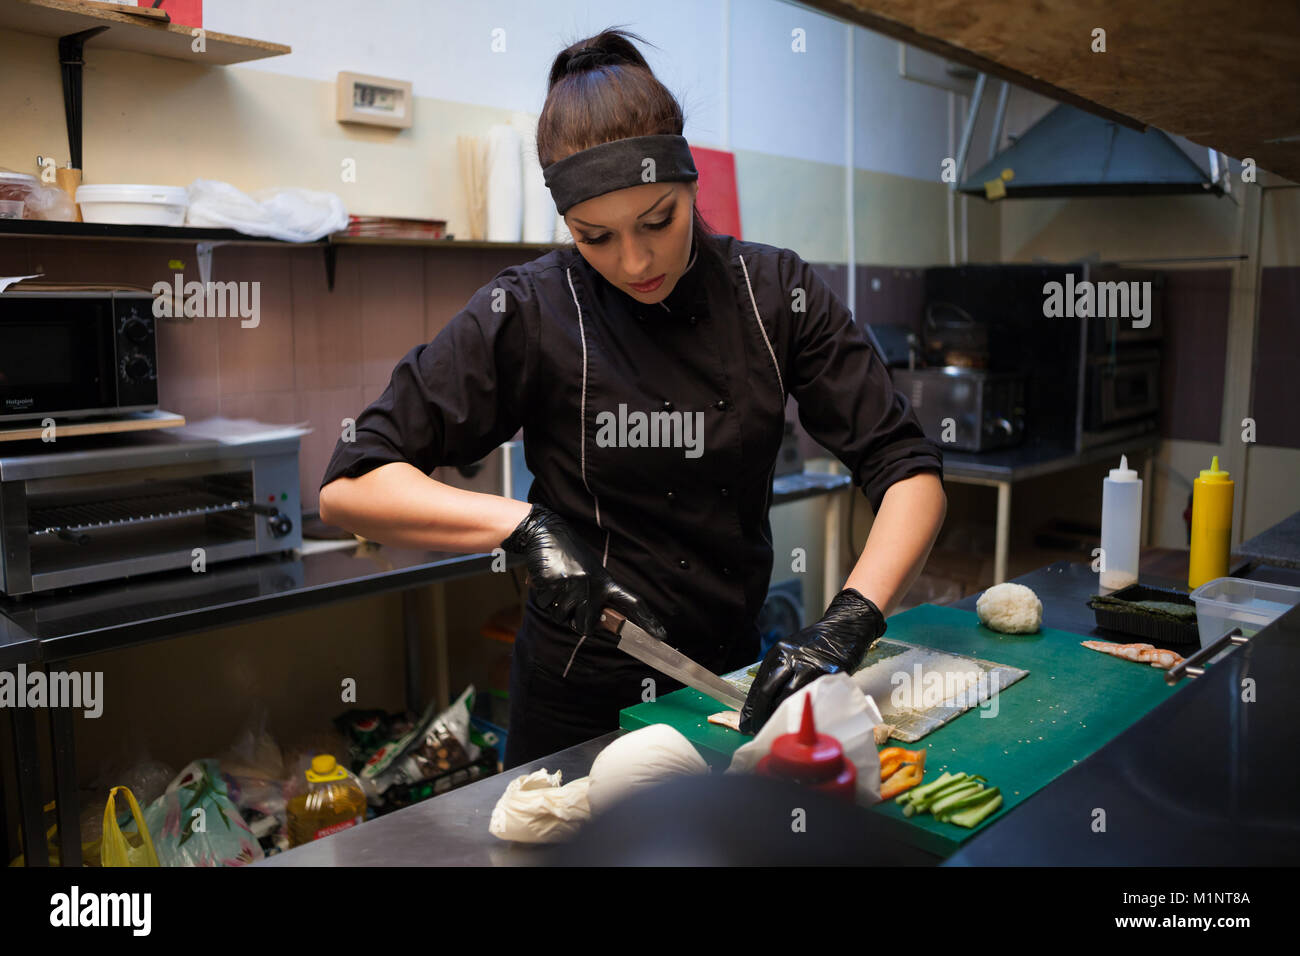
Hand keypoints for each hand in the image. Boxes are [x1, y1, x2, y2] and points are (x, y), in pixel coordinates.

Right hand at [501, 505, 667, 640]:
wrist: (547, 534)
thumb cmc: (569, 558)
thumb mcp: (590, 574)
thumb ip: (596, 596)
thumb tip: (597, 624)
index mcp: (606, 582)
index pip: (633, 603)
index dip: (648, 621)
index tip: (661, 636)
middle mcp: (593, 585)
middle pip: (586, 627)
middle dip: (575, 621)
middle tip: (570, 603)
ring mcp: (573, 585)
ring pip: (562, 618)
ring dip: (556, 606)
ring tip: (558, 585)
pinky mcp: (554, 583)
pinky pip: (546, 606)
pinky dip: (543, 597)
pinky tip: (547, 579)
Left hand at [739, 588, 884, 734]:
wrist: (845, 626)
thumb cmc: (818, 643)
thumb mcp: (793, 651)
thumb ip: (781, 672)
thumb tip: (765, 702)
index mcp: (777, 653)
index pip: (758, 684)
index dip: (751, 707)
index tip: (746, 723)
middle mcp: (789, 658)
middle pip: (768, 691)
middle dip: (759, 714)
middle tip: (756, 730)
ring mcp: (808, 665)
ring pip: (787, 697)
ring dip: (779, 716)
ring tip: (775, 729)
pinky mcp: (827, 673)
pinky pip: (811, 696)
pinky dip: (802, 710)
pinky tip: (798, 720)